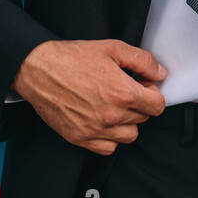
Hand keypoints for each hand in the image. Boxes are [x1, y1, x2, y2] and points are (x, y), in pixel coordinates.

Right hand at [12, 39, 166, 154]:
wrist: (37, 69)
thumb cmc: (72, 58)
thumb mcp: (112, 48)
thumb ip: (142, 61)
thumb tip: (160, 73)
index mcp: (123, 93)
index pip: (158, 106)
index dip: (153, 93)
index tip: (142, 86)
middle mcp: (111, 116)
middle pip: (144, 119)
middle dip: (139, 105)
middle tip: (123, 91)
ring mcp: (95, 130)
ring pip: (129, 136)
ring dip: (127, 123)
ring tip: (113, 106)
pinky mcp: (79, 138)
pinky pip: (108, 148)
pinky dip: (110, 138)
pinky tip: (102, 120)